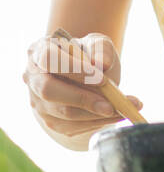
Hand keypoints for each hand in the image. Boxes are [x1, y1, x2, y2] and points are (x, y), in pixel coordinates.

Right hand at [23, 32, 143, 142]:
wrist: (86, 75)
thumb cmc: (90, 55)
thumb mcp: (97, 43)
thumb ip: (101, 49)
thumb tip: (102, 64)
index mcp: (39, 51)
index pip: (50, 59)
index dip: (74, 70)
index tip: (102, 79)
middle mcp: (32, 78)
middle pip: (48, 91)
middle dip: (82, 99)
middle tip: (111, 105)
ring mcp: (37, 102)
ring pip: (62, 113)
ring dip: (95, 115)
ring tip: (123, 110)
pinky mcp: (50, 120)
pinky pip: (70, 127)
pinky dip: (96, 123)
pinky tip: (115, 116)